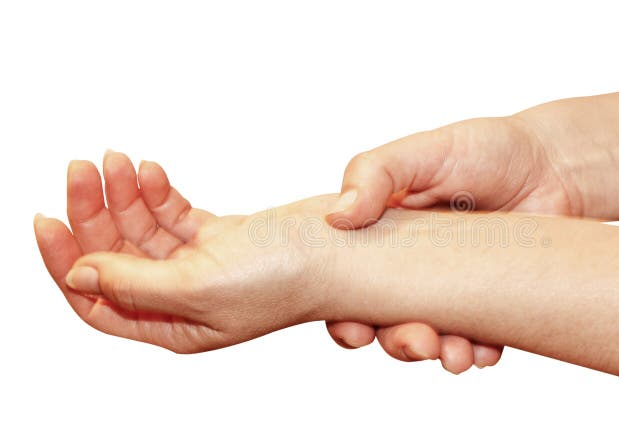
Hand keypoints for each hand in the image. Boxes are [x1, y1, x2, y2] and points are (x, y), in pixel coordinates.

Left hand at [34, 152, 329, 351]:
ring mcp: (204, 266)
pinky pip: (173, 214)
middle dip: (95, 213)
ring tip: (116, 160)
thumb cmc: (291, 277)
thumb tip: (79, 273)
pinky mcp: (221, 236)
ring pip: (142, 230)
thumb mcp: (202, 289)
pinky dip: (157, 192)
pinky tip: (151, 171)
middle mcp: (186, 300)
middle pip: (117, 257)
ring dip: (125, 194)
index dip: (67, 262)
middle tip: (84, 168)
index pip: (101, 301)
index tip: (47, 219)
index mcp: (178, 325)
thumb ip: (136, 284)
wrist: (347, 247)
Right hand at [325, 114, 575, 371]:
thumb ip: (374, 173)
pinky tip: (485, 351)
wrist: (554, 165)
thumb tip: (337, 218)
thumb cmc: (484, 150)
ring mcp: (451, 291)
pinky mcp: (491, 306)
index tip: (356, 330)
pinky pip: (480, 342)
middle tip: (420, 343)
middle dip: (398, 343)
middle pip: (387, 323)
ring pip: (432, 340)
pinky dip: (479, 353)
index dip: (344, 315)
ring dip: (440, 354)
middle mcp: (411, 270)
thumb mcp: (424, 151)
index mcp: (382, 237)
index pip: (348, 285)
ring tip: (457, 356)